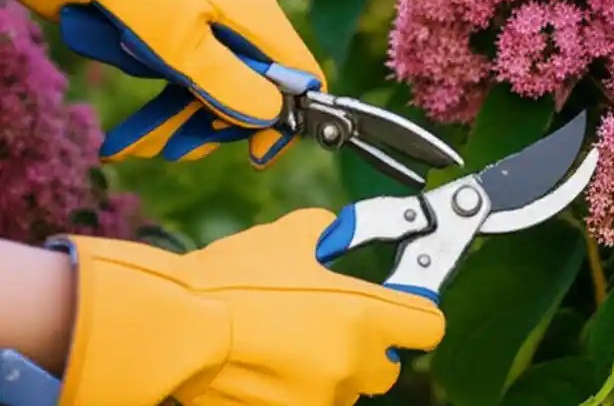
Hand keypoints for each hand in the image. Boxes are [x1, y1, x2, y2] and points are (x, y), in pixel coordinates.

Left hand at [0, 0, 323, 166]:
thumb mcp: (182, 44)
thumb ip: (230, 83)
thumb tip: (273, 116)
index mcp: (256, 18)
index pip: (300, 74)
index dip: (288, 115)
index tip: (257, 152)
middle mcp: (239, 26)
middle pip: (254, 93)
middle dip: (218, 126)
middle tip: (180, 148)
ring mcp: (206, 34)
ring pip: (212, 96)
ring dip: (180, 127)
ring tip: (138, 147)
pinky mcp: (174, 42)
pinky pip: (182, 88)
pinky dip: (161, 115)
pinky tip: (127, 142)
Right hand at [52, 209, 444, 405]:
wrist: (176, 329)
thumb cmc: (233, 280)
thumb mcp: (291, 237)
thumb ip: (330, 235)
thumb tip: (340, 234)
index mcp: (365, 315)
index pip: (428, 326)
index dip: (416, 313)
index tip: (404, 306)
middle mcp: (351, 363)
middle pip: (389, 365)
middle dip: (371, 348)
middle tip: (338, 325)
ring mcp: (321, 398)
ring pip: (345, 388)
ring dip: (331, 370)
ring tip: (289, 344)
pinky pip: (308, 401)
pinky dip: (296, 388)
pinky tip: (268, 366)